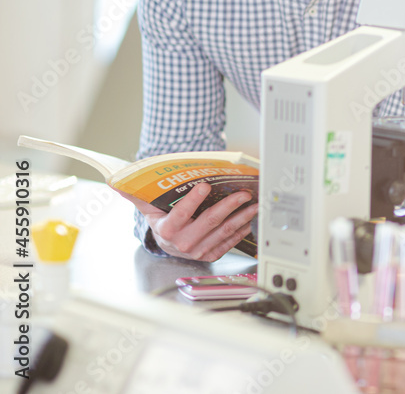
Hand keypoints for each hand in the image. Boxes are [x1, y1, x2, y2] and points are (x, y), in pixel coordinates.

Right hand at [120, 182, 258, 261]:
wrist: (168, 244)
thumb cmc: (162, 222)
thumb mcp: (149, 208)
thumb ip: (137, 195)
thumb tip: (117, 183)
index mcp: (168, 230)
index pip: (180, 214)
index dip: (193, 200)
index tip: (205, 186)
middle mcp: (184, 242)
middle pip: (209, 222)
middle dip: (229, 206)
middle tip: (242, 193)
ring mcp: (199, 250)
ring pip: (224, 231)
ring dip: (242, 217)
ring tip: (254, 204)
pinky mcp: (211, 254)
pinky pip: (229, 242)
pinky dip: (242, 230)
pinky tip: (251, 219)